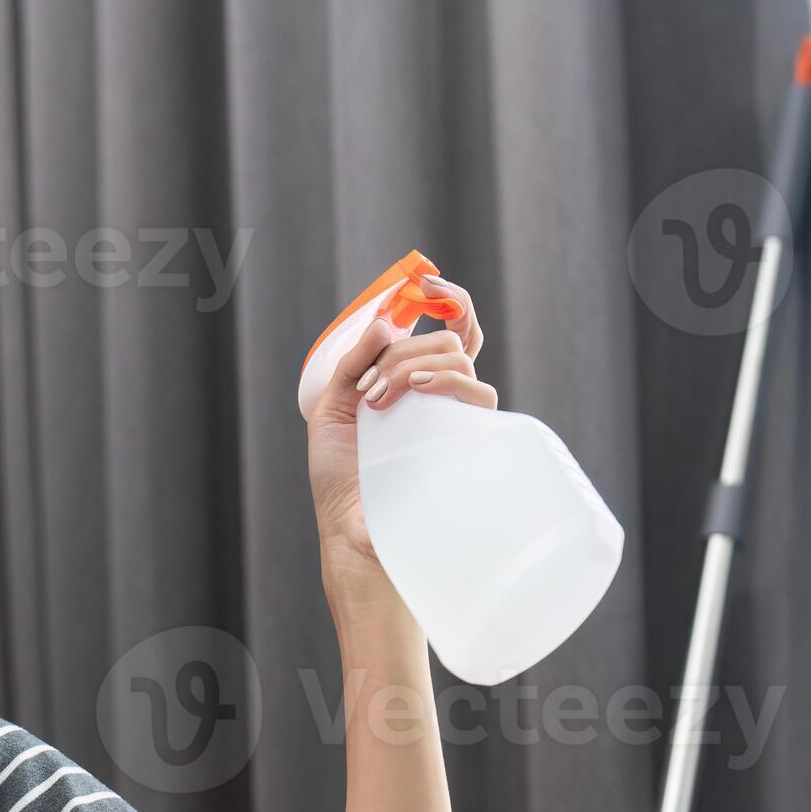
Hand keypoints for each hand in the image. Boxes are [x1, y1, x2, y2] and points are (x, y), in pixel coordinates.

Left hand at [300, 272, 492, 564]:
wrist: (350, 530)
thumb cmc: (341, 480)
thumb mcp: (331, 409)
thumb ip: (354, 362)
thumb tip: (386, 320)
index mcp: (413, 386)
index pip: (450, 330)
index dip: (447, 299)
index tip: (426, 280)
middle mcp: (441, 399)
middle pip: (448, 340)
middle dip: (403, 349)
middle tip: (369, 387)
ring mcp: (457, 418)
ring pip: (457, 360)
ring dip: (410, 366)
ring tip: (377, 402)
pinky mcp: (470, 440)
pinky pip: (479, 394)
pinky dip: (444, 380)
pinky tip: (412, 390)